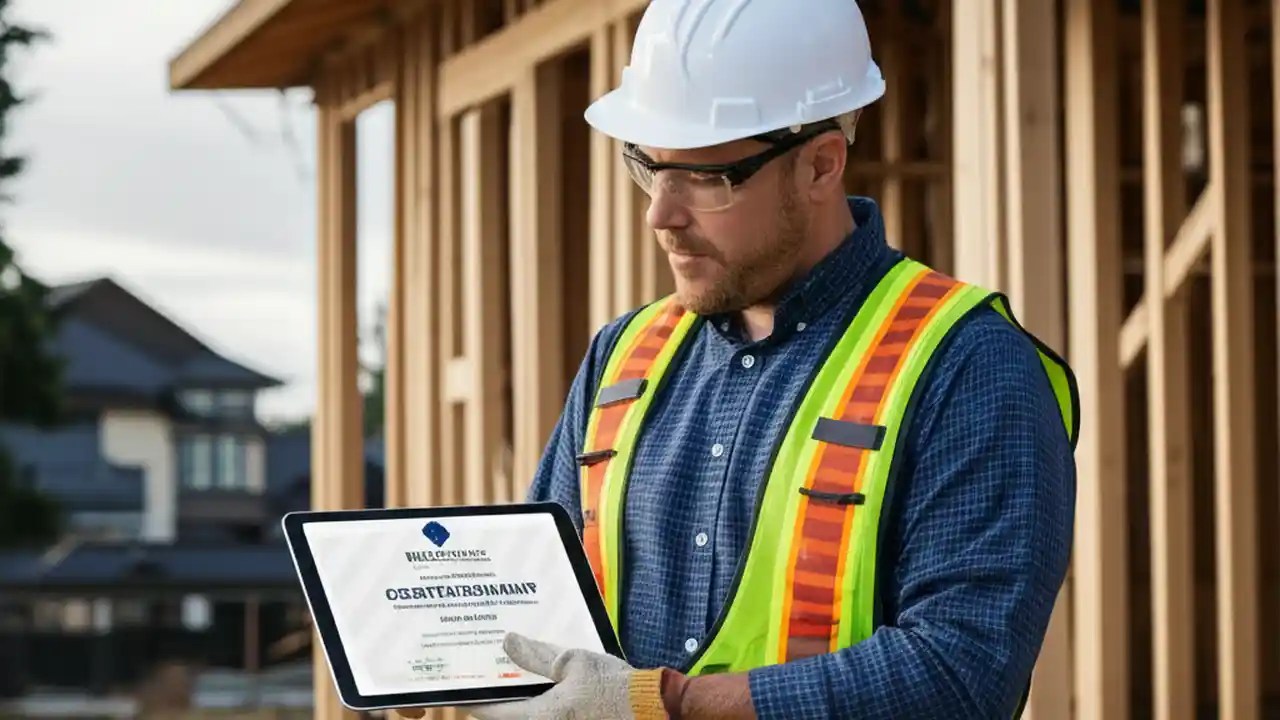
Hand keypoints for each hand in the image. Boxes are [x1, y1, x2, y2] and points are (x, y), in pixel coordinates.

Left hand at [393, 631, 668, 719]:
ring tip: (514, 683)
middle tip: (484, 680)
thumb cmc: (615, 688)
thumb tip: (508, 641)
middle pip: (505, 718)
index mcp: (538, 717)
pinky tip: (541, 693)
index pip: (487, 713)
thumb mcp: (574, 662)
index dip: (470, 699)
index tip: (457, 685)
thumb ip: (537, 655)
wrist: (655, 711)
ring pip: (524, 717)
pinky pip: (543, 718)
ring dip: (516, 704)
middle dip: (493, 702)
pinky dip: (536, 706)